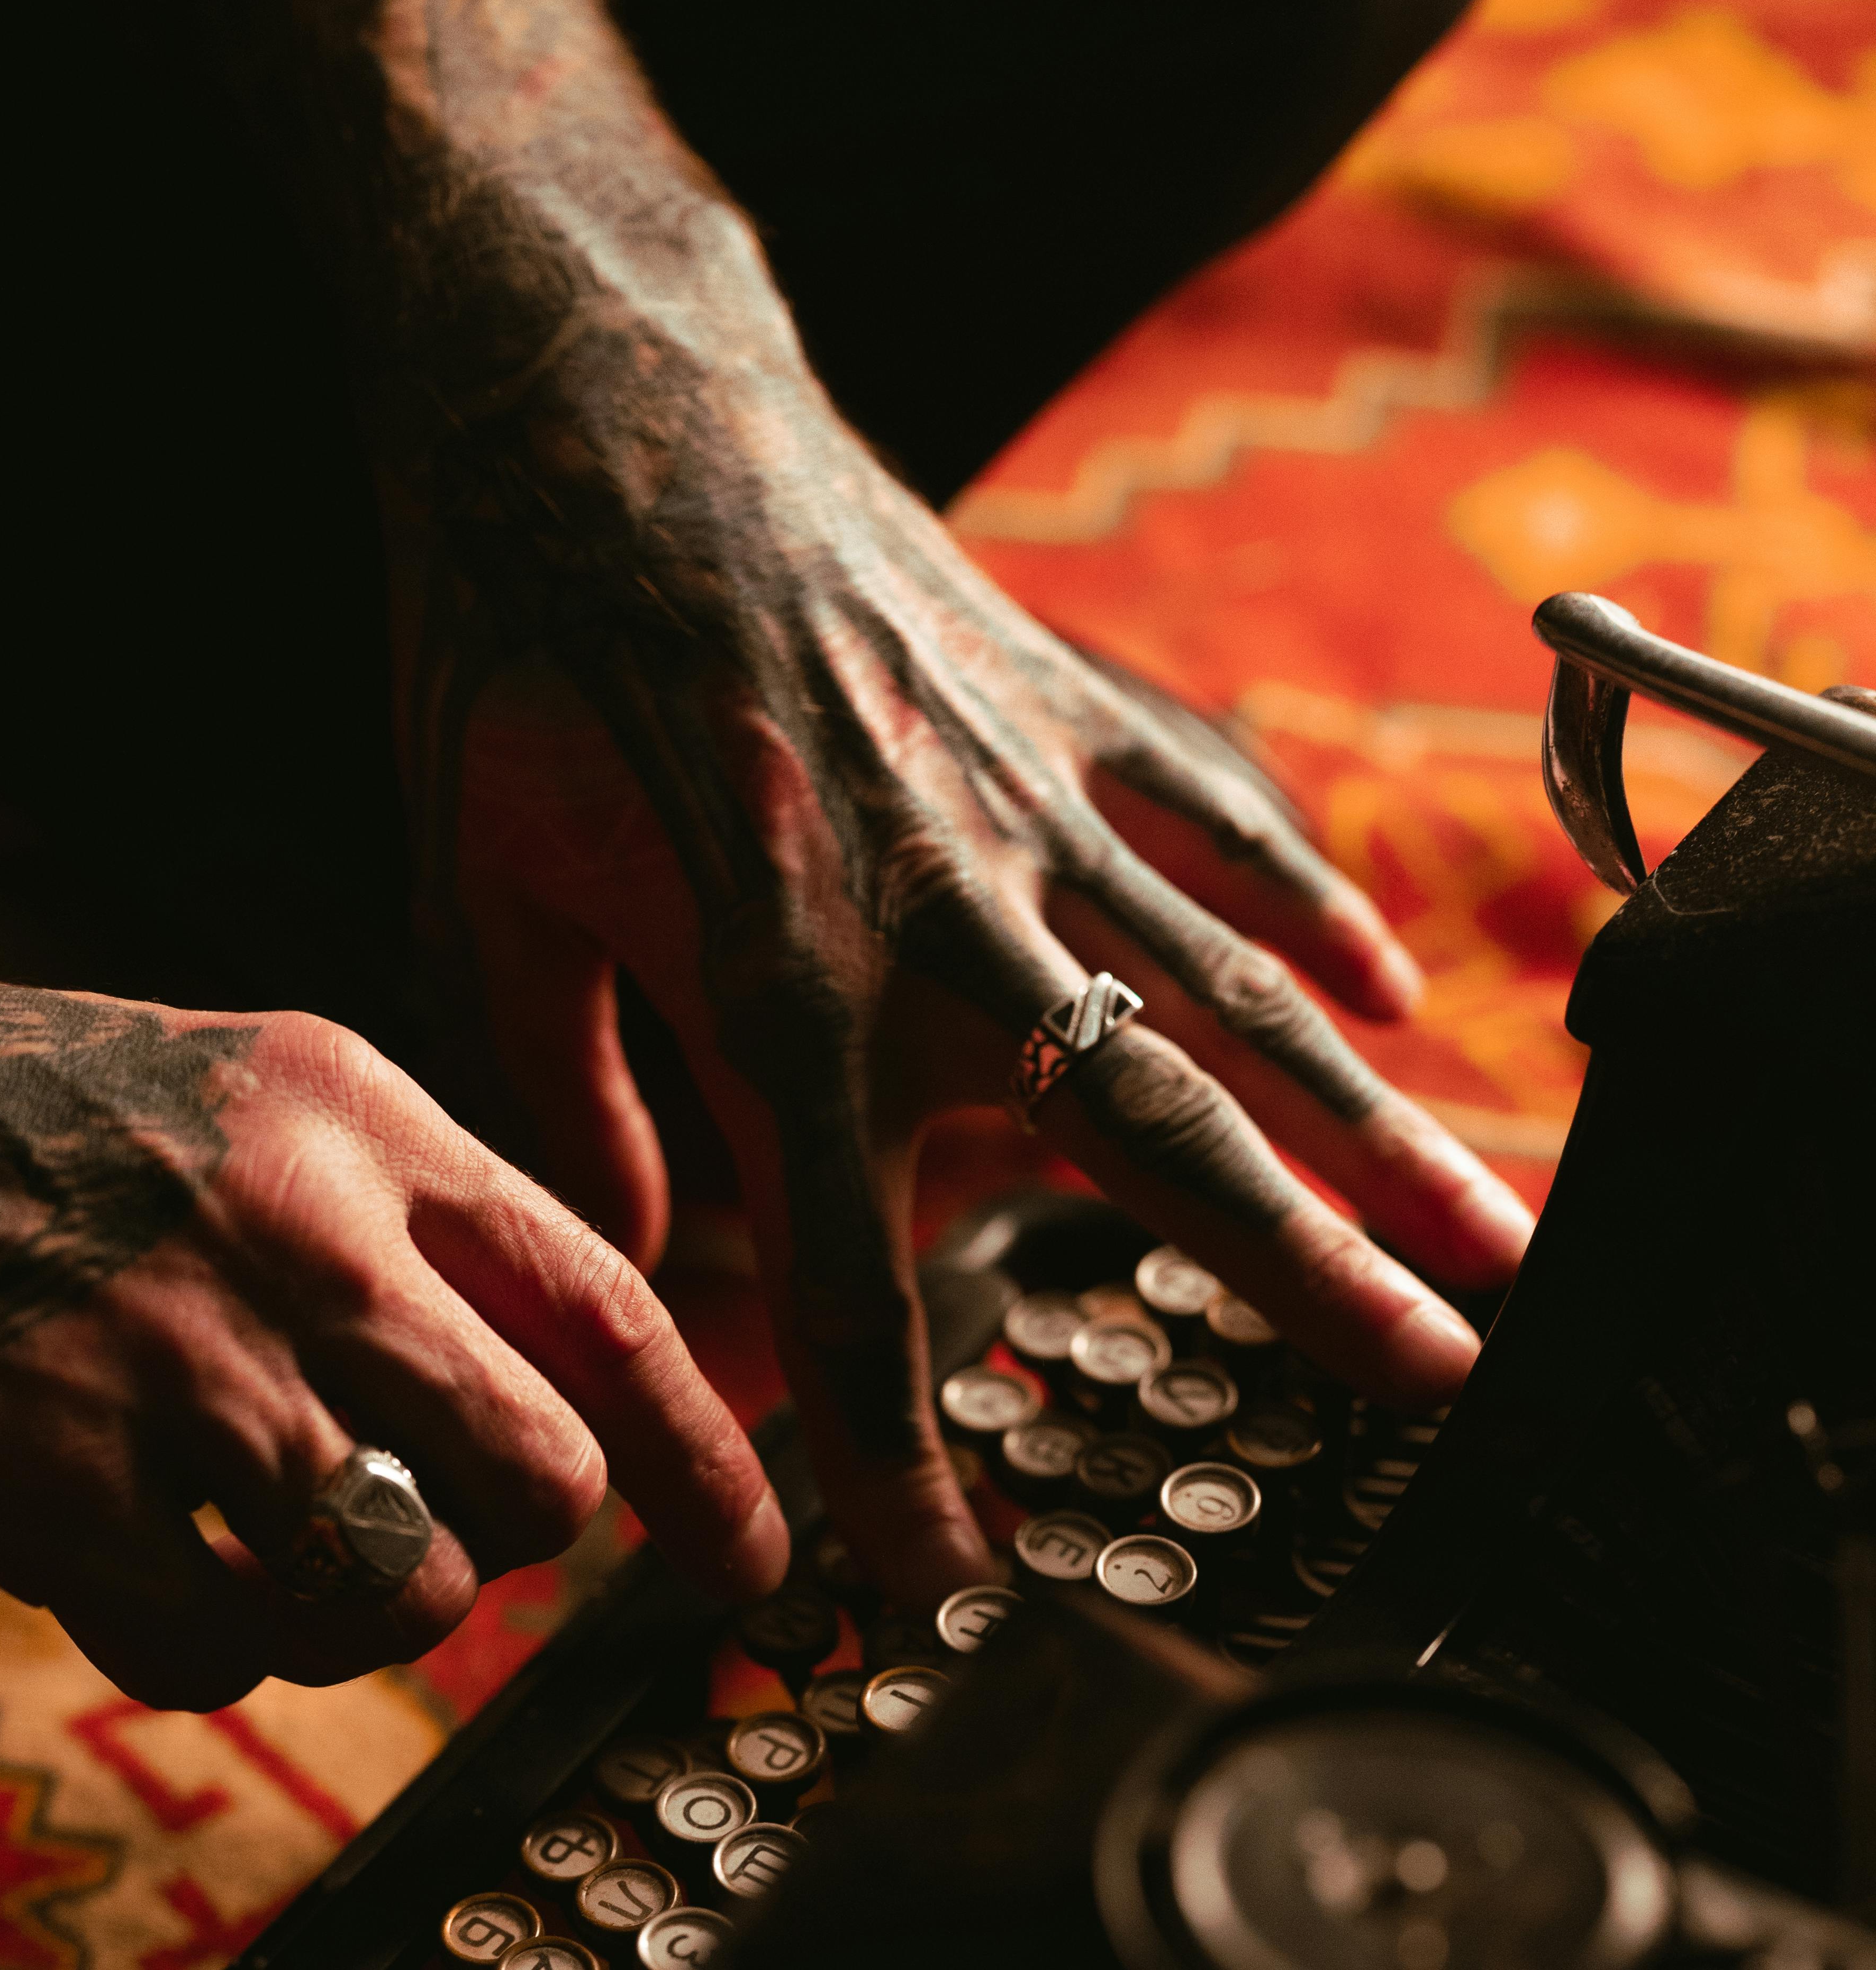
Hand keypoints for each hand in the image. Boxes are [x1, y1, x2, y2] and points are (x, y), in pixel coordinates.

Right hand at [0, 915, 785, 1703]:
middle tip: (390, 1531)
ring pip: (403, 1585)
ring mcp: (183, 1361)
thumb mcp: (202, 1100)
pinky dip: (188, 1648)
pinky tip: (111, 1572)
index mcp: (347, 1113)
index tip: (756, 1555)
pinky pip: (224, 1649)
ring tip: (225, 1547)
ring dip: (338, 1613)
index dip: (708, 1452)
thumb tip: (507, 1392)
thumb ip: (369, 1224)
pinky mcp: (59, 1484)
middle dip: (492, 1545)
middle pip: (540, 1474)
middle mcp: (300, 1229)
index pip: (611, 1301)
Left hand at [217, 0, 1535, 1606]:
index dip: (887, 1439)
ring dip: (1380, 1126)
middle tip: (1425, 1380)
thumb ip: (563, 1092)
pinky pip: (1223, 816)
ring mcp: (1027, 791)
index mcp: (771, 966)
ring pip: (1239, 990)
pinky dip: (1313, 908)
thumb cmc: (515, 645)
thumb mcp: (478, 885)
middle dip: (1303, 1268)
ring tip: (1491, 1234)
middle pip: (1149, 1125)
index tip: (936, 1573)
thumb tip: (638, 1260)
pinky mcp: (1069, 697)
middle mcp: (937, 897)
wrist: (600, 396)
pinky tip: (1400, 1002)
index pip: (845, 1259)